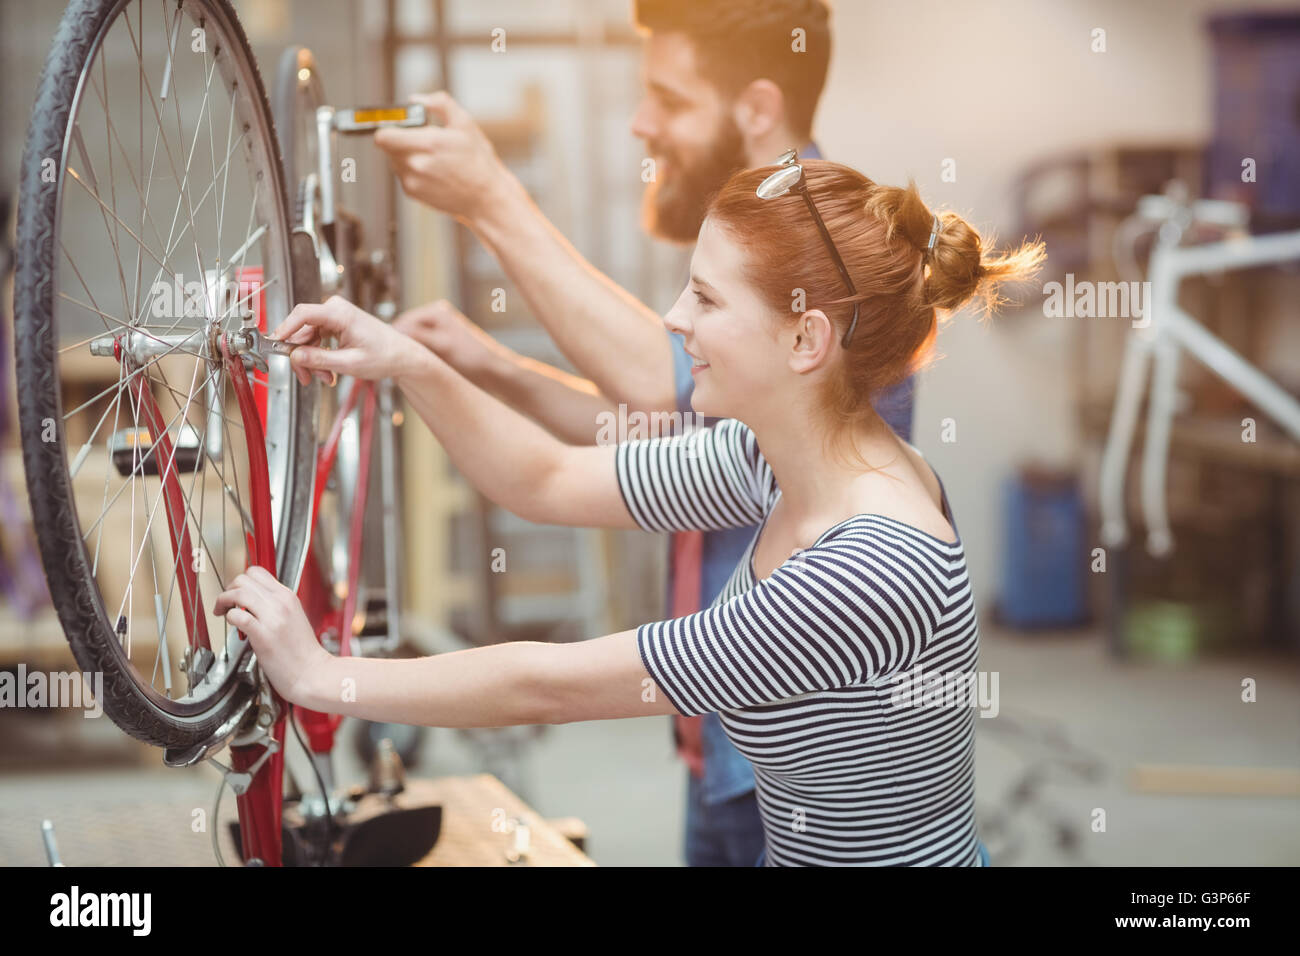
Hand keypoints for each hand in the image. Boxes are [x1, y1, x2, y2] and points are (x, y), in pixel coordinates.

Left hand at [214, 565, 330, 705]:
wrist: (312, 672)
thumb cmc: (302, 651)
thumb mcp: (294, 617)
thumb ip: (276, 605)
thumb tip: (254, 600)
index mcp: (288, 596)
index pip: (257, 572)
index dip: (241, 580)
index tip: (236, 591)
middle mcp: (280, 603)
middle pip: (244, 579)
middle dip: (229, 589)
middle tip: (226, 603)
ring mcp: (272, 618)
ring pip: (238, 593)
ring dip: (224, 600)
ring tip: (223, 612)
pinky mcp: (263, 635)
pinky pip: (238, 616)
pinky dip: (229, 617)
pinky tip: (233, 625)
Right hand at [271, 295, 416, 384]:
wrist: (401, 356)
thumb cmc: (384, 356)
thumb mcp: (349, 364)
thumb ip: (320, 360)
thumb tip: (295, 357)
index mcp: (339, 313)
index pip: (302, 314)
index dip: (284, 329)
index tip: (274, 345)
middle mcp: (335, 310)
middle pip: (301, 331)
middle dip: (303, 357)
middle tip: (307, 378)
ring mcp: (334, 316)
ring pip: (307, 338)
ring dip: (312, 361)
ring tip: (325, 378)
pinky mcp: (334, 325)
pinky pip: (316, 340)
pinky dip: (319, 357)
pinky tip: (328, 372)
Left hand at [373, 92, 513, 224]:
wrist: (486, 199)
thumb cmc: (479, 161)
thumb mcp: (465, 123)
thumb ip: (440, 103)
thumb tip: (416, 100)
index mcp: (428, 143)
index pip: (383, 136)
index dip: (389, 127)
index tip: (400, 125)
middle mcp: (416, 164)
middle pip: (386, 146)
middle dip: (399, 139)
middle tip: (419, 139)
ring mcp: (412, 181)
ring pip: (393, 159)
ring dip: (405, 154)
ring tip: (431, 156)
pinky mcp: (412, 193)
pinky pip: (402, 173)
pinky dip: (412, 169)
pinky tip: (433, 171)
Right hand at [393, 299, 507, 383]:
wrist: (493, 372)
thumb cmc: (471, 357)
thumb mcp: (441, 345)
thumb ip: (417, 338)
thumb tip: (392, 335)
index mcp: (435, 312)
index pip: (404, 323)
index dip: (391, 338)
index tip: (381, 354)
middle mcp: (435, 317)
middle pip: (405, 332)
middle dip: (398, 346)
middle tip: (386, 362)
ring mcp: (437, 330)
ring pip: (411, 342)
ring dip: (405, 353)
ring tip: (398, 366)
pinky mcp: (439, 344)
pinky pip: (419, 349)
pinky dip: (414, 358)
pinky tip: (411, 368)